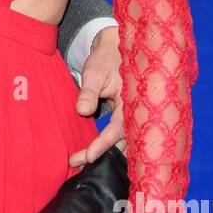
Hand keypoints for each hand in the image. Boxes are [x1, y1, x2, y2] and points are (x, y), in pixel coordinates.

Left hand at [69, 24, 124, 165]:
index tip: (88, 157)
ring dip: (104, 152)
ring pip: (121, 141)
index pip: (117, 129)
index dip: (103, 145)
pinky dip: (107, 145)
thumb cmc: (105, 59)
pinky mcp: (126, 117)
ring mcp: (132, 115)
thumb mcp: (95, 72)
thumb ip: (89, 92)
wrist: (115, 48)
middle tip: (77, 164)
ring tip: (80, 162)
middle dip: (100, 155)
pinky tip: (91, 152)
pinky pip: (119, 135)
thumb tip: (82, 111)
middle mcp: (135, 112)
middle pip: (120, 142)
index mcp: (131, 101)